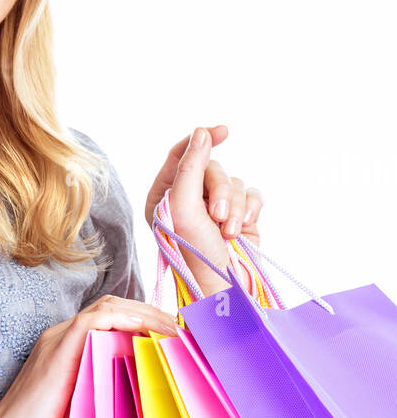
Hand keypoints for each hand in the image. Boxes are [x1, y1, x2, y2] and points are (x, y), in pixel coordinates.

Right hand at [0, 295, 179, 417]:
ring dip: (144, 313)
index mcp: (67, 345)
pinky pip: (94, 320)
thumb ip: (105, 383)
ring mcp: (57, 339)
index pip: (110, 317)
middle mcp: (61, 334)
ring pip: (107, 307)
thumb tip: (142, 382)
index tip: (171, 335)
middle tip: (180, 329)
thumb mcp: (83, 400)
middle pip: (112, 305)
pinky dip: (124, 319)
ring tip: (172, 328)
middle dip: (150, 311)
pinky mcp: (58, 350)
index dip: (142, 319)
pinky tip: (146, 328)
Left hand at [144, 125, 263, 295]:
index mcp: (164, 195)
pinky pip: (252, 193)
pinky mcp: (241, 215)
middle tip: (218, 217)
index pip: (180, 155)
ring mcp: (215, 207)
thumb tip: (203, 131)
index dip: (201, 140)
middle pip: (212, 168)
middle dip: (220, 190)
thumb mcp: (184, 206)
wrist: (225, 286)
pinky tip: (244, 230)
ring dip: (236, 206)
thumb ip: (190, 167)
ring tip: (228, 233)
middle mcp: (188, 199)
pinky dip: (251, 209)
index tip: (223, 131)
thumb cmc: (196, 251)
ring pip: (234, 181)